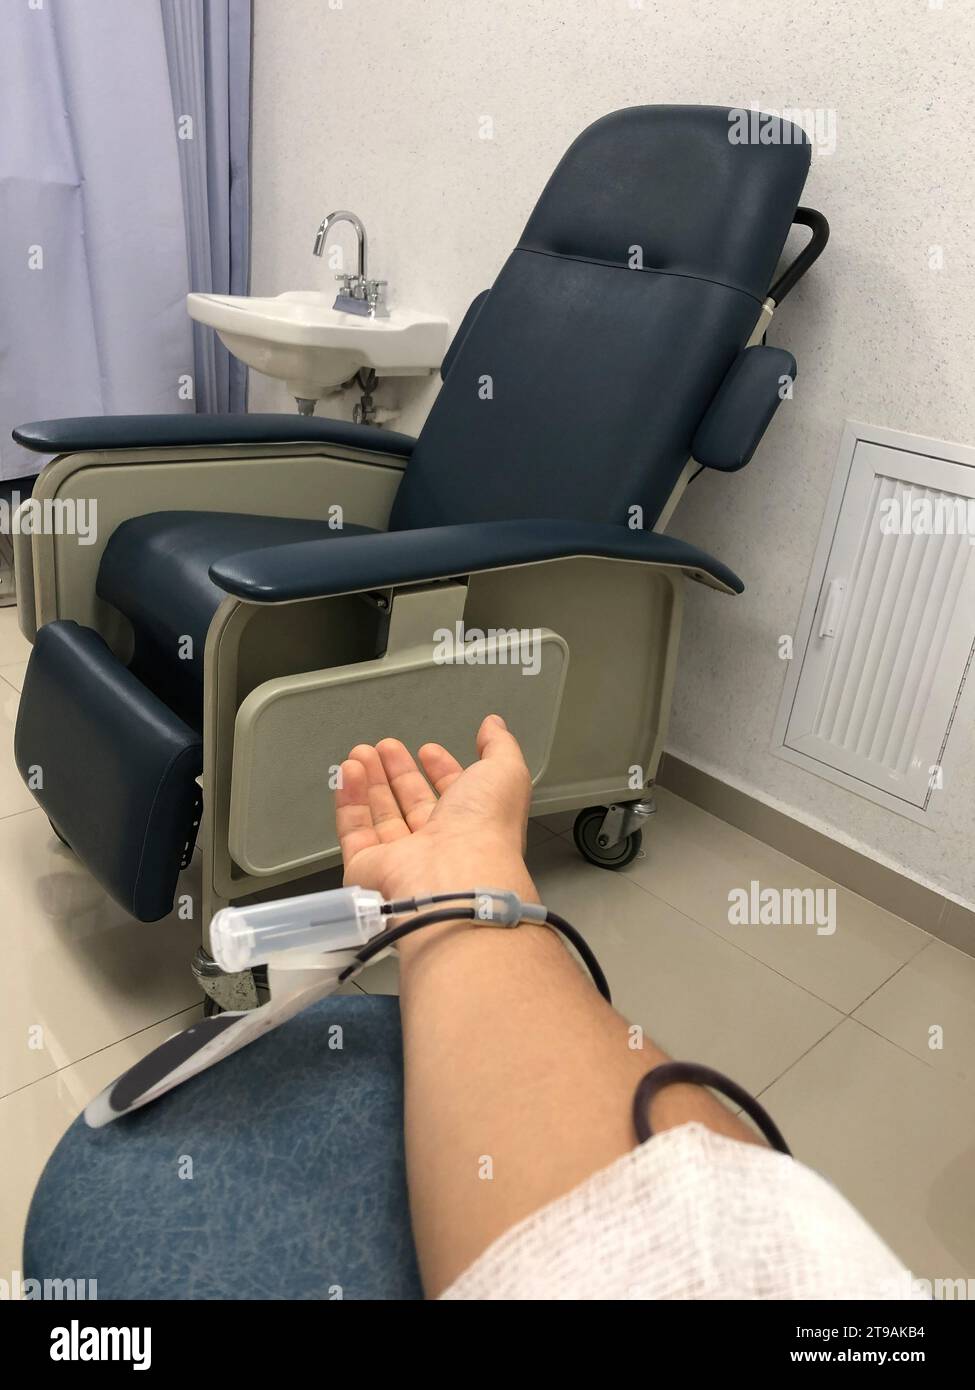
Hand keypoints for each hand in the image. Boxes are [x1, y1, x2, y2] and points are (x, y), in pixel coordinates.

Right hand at [335, 714, 537, 907]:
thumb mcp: (505, 773)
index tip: (428, 748)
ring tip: (360, 752)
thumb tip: (493, 723)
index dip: (442, 769)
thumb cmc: (485, 826)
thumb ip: (500, 745)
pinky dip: (349, 800)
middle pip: (413, 803)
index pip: (455, 794)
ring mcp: (402, 859)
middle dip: (399, 772)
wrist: (454, 878)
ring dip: (371, 781)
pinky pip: (354, 831)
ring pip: (382, 816)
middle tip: (385, 746)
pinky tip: (347, 771)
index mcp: (474, 825)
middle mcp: (439, 845)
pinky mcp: (368, 868)